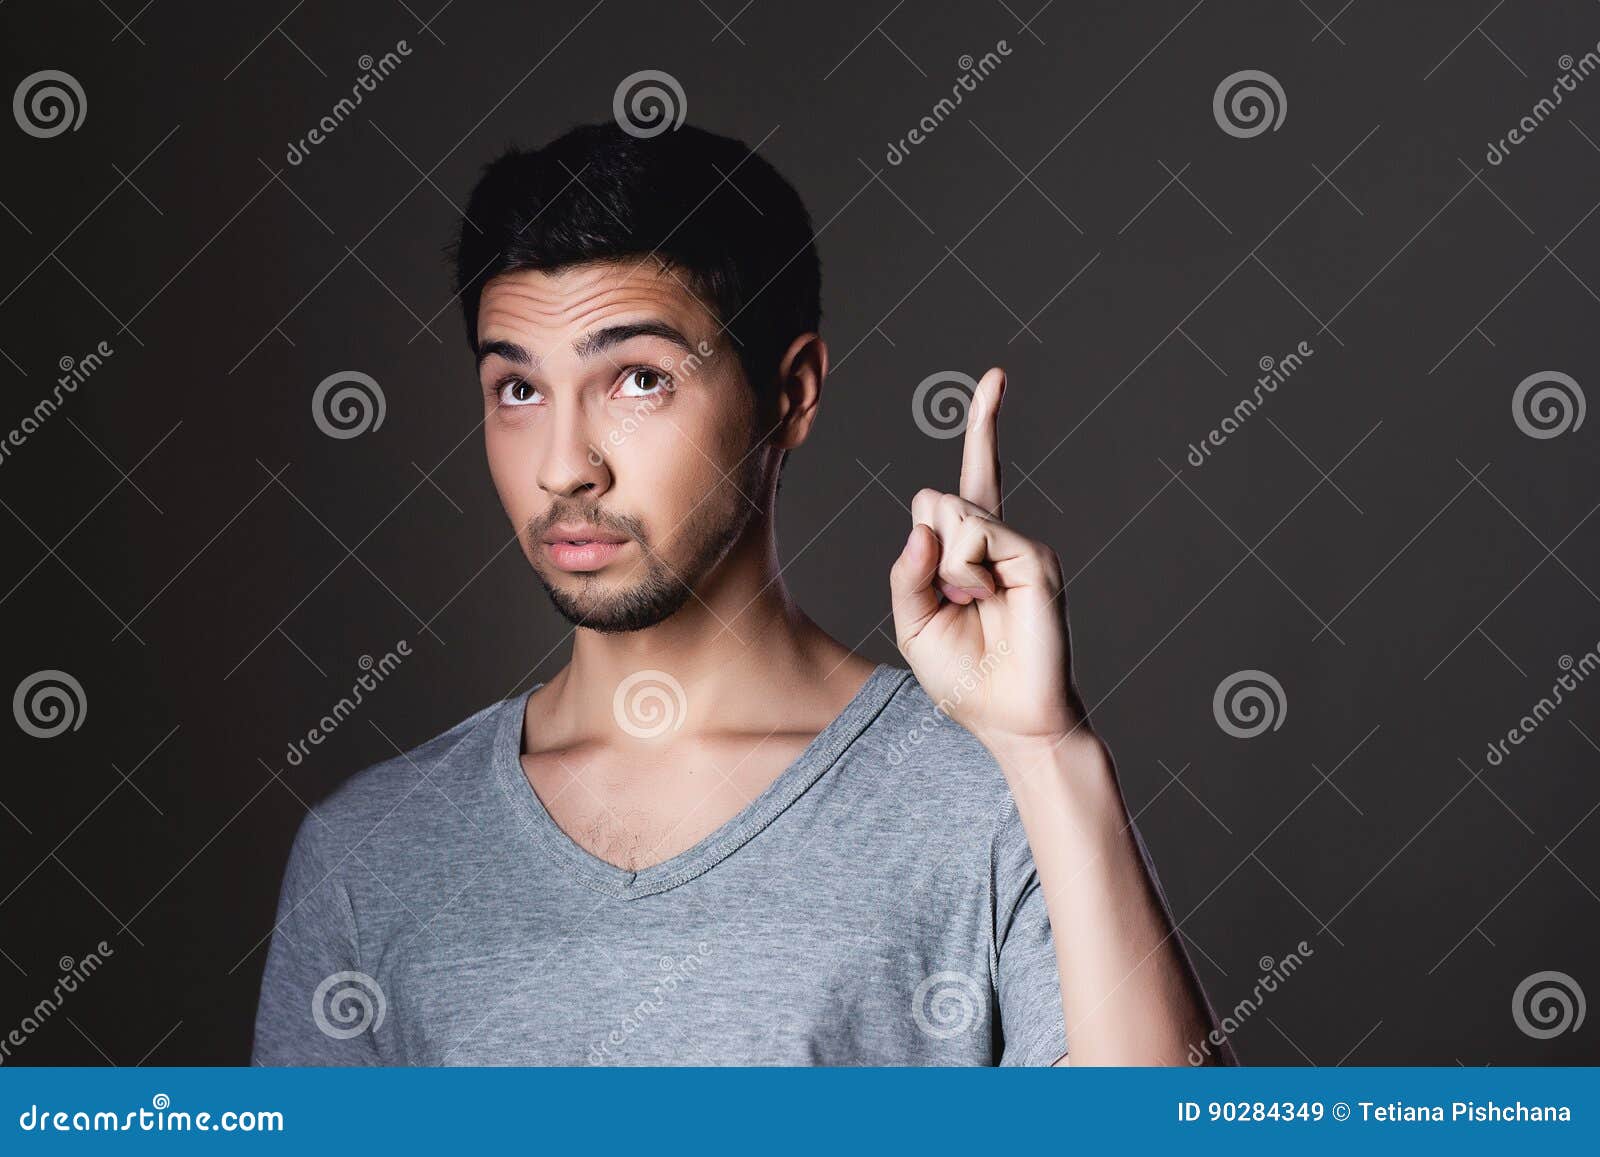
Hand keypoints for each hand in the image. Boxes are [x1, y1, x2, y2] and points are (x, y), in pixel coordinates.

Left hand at [889, 367, 1087, 761]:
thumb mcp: (913, 622)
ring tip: (975, 603)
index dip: (984, 426)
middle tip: (956, 597)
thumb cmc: (963, 676)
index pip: (973, 476)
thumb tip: (926, 523)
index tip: (997, 378)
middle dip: (927, 548)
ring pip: (953, 514)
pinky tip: (987, 600)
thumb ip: (907, 571)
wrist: (1010, 720)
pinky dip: (965, 572)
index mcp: (972, 549)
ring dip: (947, 567)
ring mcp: (1022, 546)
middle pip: (935, 499)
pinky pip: (977, 535)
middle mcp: (1000, 539)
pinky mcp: (1036, 559)